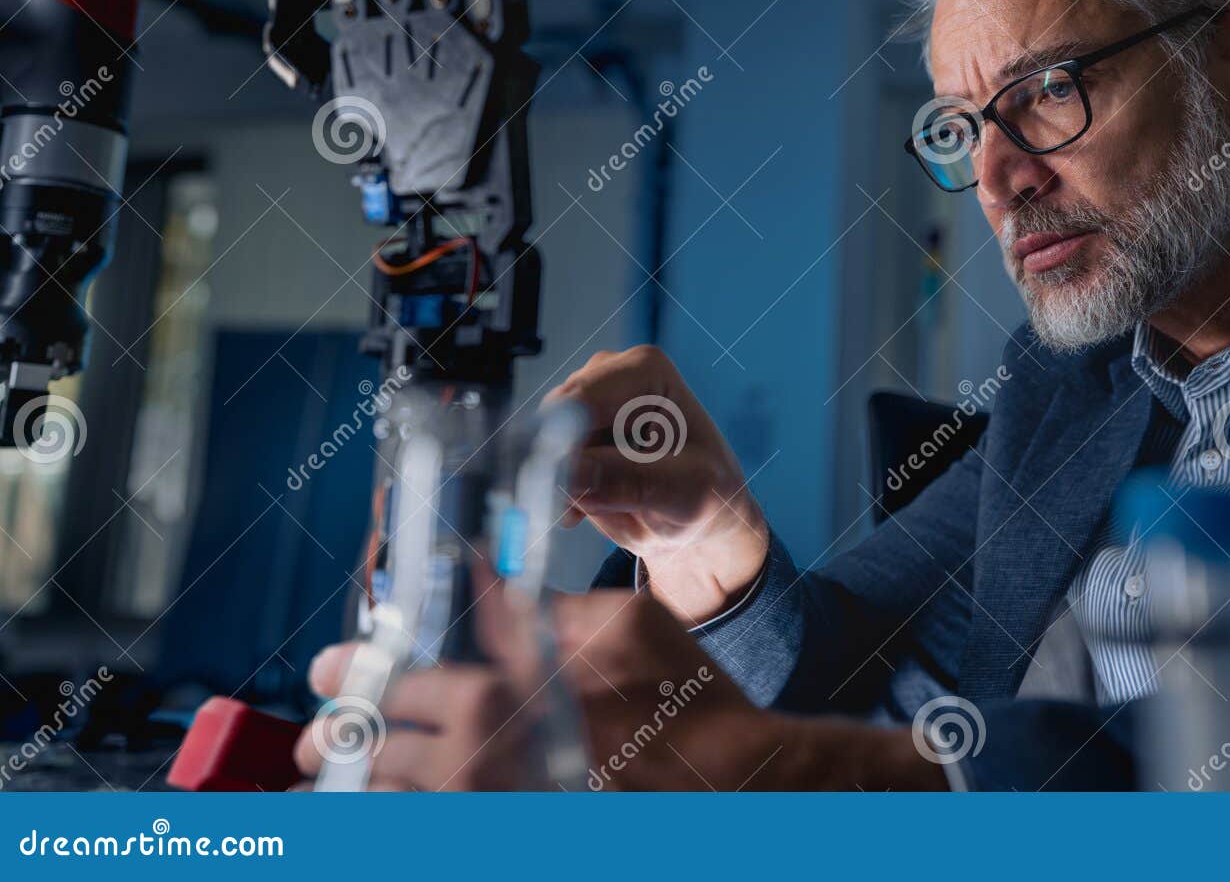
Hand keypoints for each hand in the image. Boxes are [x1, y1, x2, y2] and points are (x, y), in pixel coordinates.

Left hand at [296, 586, 946, 790]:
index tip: (328, 671)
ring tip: (335, 783)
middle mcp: (474, 772)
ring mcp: (488, 820)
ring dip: (351, 792)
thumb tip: (477, 568)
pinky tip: (387, 814)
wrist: (733, 787)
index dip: (346, 673)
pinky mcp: (508, 842)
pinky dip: (392, 824)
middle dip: (332, 741)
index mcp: (496, 699)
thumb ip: (534, 603)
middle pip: (368, 756)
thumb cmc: (684, 699)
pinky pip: (419, 840)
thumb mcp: (619, 623)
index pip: (389, 684)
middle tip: (316, 737)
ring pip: (382, 811)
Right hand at [547, 345, 768, 623]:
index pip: (582, 401)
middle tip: (577, 509)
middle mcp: (609, 376)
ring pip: (540, 443)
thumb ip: (631, 482)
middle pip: (552, 419)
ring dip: (558, 483)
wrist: (700, 517)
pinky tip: (580, 511)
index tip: (564, 489)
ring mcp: (586, 403)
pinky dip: (553, 489)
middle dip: (558, 468)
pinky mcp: (570, 433)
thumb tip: (571, 474)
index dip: (564, 445)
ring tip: (595, 510)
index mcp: (645, 371)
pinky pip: (539, 462)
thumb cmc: (708, 496)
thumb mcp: (684, 494)